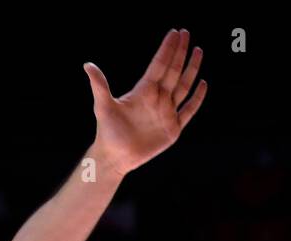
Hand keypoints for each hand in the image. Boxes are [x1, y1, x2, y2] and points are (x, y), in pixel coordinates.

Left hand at [85, 28, 206, 175]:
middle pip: (173, 71)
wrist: (114, 157)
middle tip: (187, 33)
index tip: (175, 33)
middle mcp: (157, 99)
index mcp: (143, 91)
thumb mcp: (103, 106)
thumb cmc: (107, 131)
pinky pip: (189, 110)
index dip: (167, 49)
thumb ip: (99, 85)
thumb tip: (87, 65)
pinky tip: (203, 83)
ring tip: (198, 50)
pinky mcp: (173, 129)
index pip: (159, 65)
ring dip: (191, 69)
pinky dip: (197, 98)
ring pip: (184, 87)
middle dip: (180, 53)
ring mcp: (166, 113)